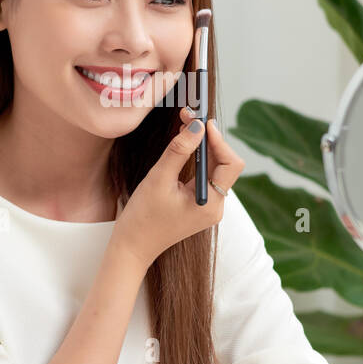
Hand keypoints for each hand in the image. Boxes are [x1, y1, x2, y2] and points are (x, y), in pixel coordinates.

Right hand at [112, 106, 244, 268]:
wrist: (132, 247)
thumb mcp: (159, 179)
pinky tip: (185, 144)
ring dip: (203, 146)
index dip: (218, 139)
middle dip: (209, 138)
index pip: (230, 164)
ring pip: (215, 168)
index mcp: (211, 204)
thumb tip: (197, 125)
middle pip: (225, 163)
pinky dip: (197, 158)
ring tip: (185, 125)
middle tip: (190, 116)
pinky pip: (204, 175)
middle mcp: (215, 206)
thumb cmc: (143, 218)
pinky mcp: (198, 204)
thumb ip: (179, 150)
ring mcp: (208, 206)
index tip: (202, 121)